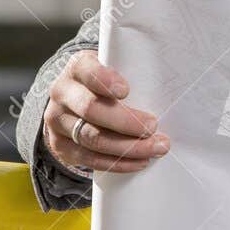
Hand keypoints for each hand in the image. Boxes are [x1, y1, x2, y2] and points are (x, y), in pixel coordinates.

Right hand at [42, 50, 168, 174]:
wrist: (72, 101)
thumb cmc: (105, 82)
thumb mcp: (114, 67)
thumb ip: (133, 70)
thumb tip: (172, 85)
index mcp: (77, 67)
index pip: (87, 71)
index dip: (105, 81)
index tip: (126, 91)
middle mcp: (62, 92)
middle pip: (91, 109)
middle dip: (126, 121)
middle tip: (153, 126)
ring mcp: (57, 121)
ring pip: (91, 137)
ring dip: (127, 147)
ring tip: (155, 147)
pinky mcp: (60, 145)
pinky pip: (88, 159)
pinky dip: (117, 163)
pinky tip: (139, 162)